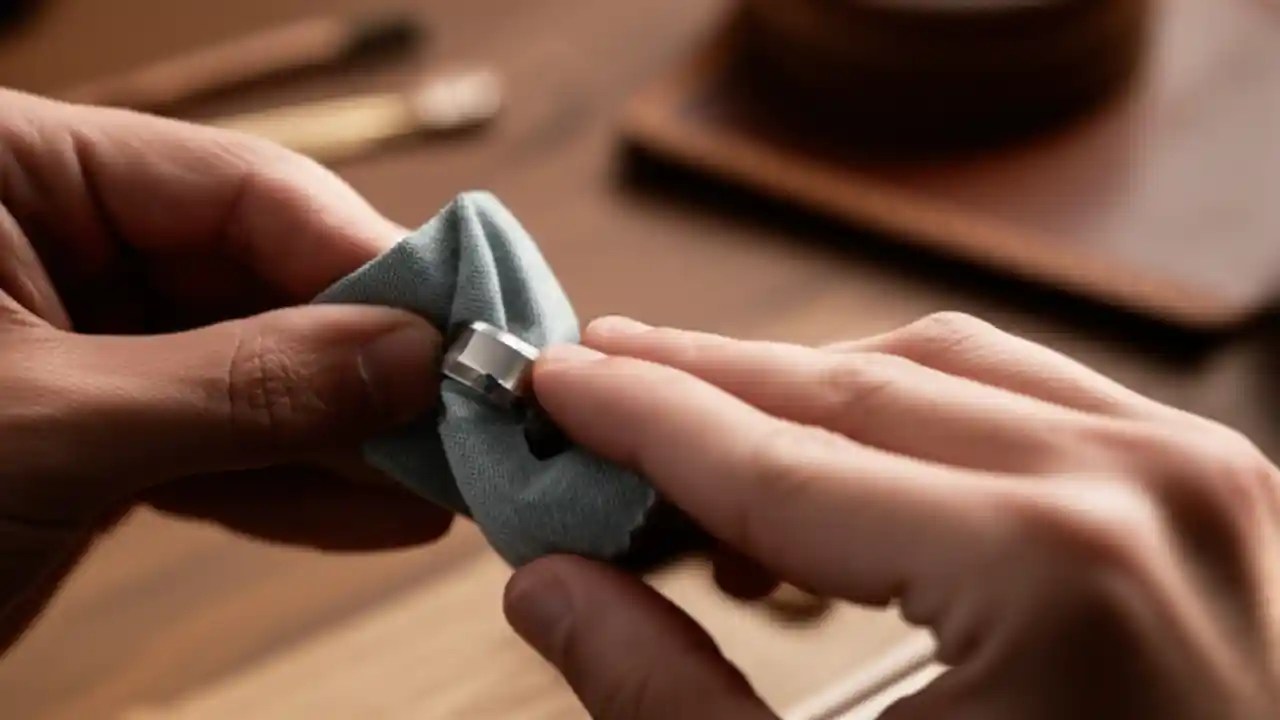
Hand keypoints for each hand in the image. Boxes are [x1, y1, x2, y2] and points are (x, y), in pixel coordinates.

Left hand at [0, 89, 449, 647]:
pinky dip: (296, 491)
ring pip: (252, 375)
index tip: (464, 330)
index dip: (366, 259)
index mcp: (11, 174)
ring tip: (453, 482)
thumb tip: (413, 357)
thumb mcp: (43, 430)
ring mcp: (81, 346)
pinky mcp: (93, 438)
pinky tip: (386, 516)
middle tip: (476, 417)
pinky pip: (216, 450)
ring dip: (352, 439)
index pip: (237, 188)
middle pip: (261, 283)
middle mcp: (52, 245)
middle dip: (370, 365)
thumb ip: (239, 387)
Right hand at [505, 313, 1279, 719]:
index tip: (556, 379)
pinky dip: (913, 412)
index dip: (642, 417)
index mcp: (1055, 576)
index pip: (780, 463)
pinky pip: (1031, 400)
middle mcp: (1141, 488)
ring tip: (698, 427)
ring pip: (946, 372)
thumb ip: (671, 701)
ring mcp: (1202, 477)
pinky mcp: (1219, 492)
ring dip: (804, 389)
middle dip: (704, 379)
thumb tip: (551, 589)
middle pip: (854, 393)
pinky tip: (842, 463)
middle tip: (600, 371)